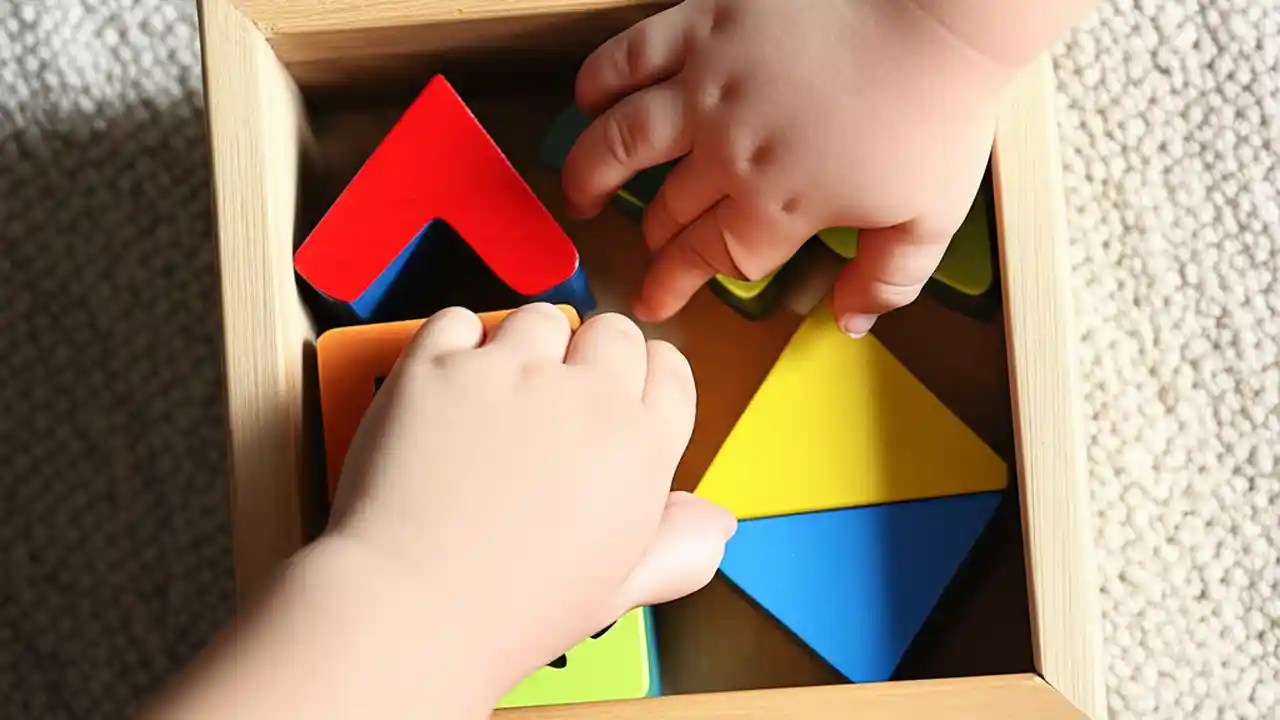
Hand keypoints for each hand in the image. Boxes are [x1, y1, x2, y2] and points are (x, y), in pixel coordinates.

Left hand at [326, 304, 734, 702]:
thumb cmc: (515, 610)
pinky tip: (450, 390)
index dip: (643, 380)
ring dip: (525, 347)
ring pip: (539, 317)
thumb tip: (716, 524)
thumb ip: (676, 549)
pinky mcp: (438, 366)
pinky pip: (459, 319)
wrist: (412, 611)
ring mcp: (510, 373)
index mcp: (641, 446)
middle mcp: (586, 396)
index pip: (668, 368)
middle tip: (556, 400)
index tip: (617, 395)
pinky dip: (455, 344)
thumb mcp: (618, 588)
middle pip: (612, 331)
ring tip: (497, 400)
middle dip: (591, 356)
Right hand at [563, 0, 1013, 335]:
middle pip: (668, 208)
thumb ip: (886, 280)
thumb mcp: (929, 218)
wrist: (938, 10)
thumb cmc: (937, 110)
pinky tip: (589, 100)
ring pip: (621, 140)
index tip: (651, 303)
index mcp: (778, 205)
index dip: (671, 284)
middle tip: (646, 244)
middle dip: (652, 237)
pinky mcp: (702, 24)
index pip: (709, 259)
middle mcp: (728, 153)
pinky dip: (598, 82)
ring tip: (578, 190)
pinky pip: (628, 57)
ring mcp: (707, 86)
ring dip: (591, 172)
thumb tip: (849, 323)